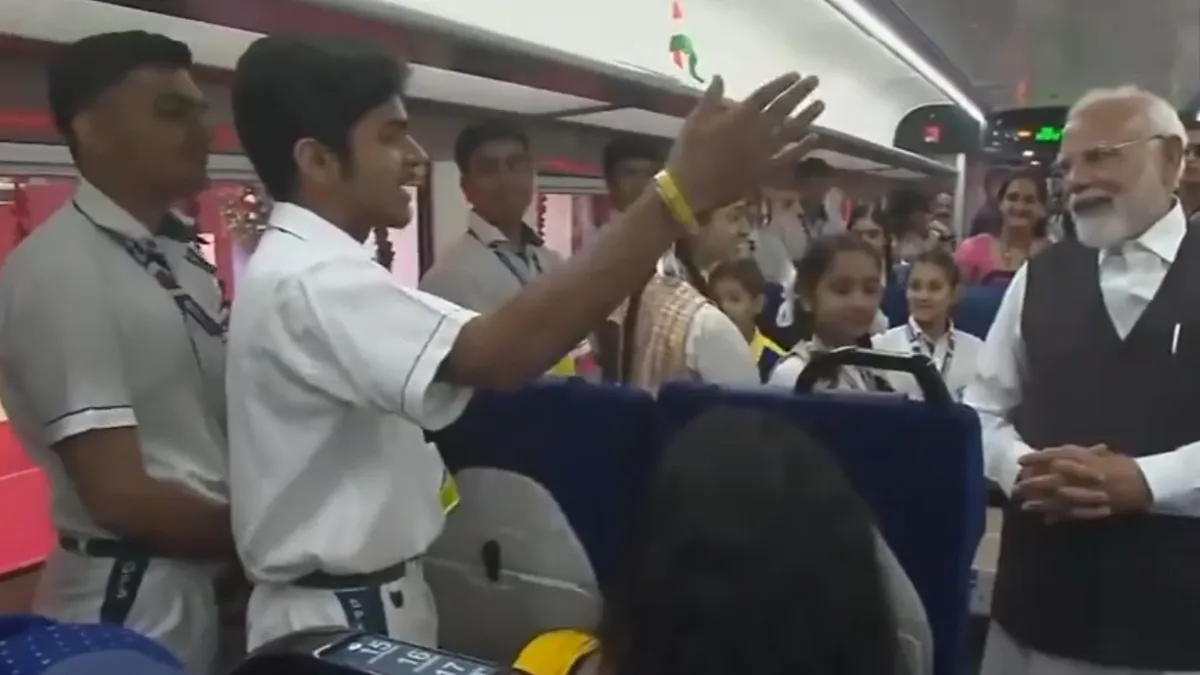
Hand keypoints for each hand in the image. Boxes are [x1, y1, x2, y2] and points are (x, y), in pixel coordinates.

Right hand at [666, 73, 824, 215]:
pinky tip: (815, 138)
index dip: (782, 83)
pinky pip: (790, 157)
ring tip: (820, 104)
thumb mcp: (694, 120)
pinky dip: (803, 147)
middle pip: (783, 108)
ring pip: (791, 130)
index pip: (766, 94)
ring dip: (807, 116)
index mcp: (739, 116)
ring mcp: (764, 151)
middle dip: (800, 93)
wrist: (690, 188)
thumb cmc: (689, 152)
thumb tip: (719, 77)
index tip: (796, 74)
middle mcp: (757, 130)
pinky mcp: (766, 171)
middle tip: (815, 81)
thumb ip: (710, 98)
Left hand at [1017, 445, 1151, 519]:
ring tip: (1025, 505)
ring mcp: (1093, 495)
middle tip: (1016, 486)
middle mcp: (1089, 476)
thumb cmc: (1122, 466)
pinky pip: (1075, 514)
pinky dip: (1059, 516)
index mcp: (1089, 459)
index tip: (1020, 460)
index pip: (1058, 455)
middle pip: (1056, 479)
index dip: (1037, 457)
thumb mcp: (1101, 454)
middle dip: (1034, 483)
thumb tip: (1053, 457)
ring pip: (1062, 500)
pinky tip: (1045, 519)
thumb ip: (1078, 454)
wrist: (1147, 484)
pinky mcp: (1098, 510)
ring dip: (1042, 503)